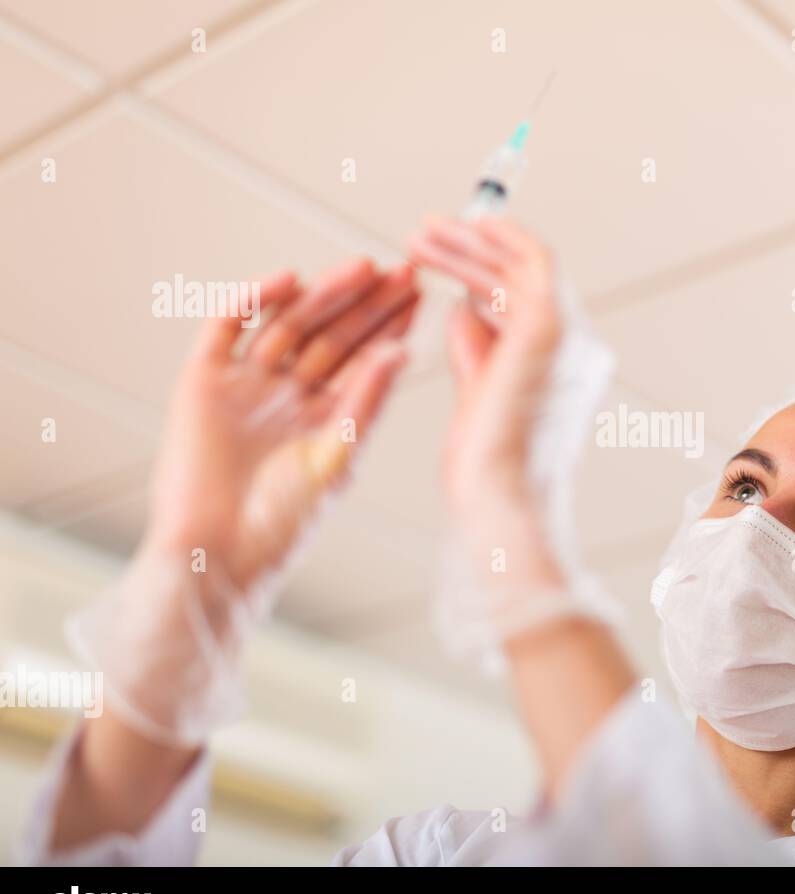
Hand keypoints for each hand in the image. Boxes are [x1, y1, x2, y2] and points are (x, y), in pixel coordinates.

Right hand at [142, 258, 417, 591]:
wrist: (216, 552)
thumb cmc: (282, 523)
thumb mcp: (338, 457)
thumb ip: (365, 402)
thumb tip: (400, 352)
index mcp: (325, 417)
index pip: (363, 358)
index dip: (390, 326)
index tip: (420, 295)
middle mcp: (287, 396)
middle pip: (330, 335)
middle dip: (366, 303)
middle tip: (401, 271)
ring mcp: (246, 385)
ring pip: (287, 324)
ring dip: (322, 295)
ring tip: (363, 269)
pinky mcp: (203, 381)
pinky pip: (226, 329)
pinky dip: (251, 301)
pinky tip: (289, 280)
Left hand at [406, 217, 561, 509]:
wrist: (494, 486)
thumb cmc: (485, 459)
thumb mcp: (476, 387)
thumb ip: (477, 344)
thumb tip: (465, 304)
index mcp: (552, 363)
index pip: (517, 299)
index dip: (479, 269)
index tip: (442, 253)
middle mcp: (567, 344)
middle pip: (520, 275)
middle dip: (469, 248)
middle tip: (427, 232)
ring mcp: (562, 333)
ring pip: (521, 264)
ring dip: (471, 240)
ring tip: (425, 231)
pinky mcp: (547, 325)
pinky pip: (529, 263)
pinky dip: (500, 239)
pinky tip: (466, 229)